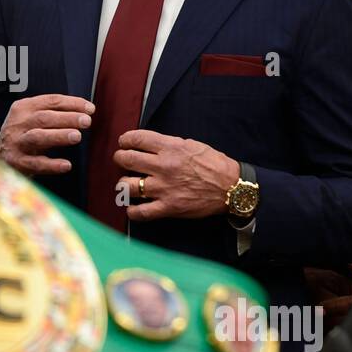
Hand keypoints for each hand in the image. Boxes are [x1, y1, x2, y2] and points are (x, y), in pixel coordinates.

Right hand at [0, 94, 93, 176]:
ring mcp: (16, 143)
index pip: (50, 101)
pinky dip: (51, 165)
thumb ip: (53, 113)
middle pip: (44, 118)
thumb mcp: (31, 118)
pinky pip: (35, 164)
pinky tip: (66, 165)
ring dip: (58, 136)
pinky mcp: (17, 162)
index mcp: (24, 107)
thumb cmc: (23, 134)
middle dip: (67, 118)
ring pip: (38, 137)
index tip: (90, 109)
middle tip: (86, 121)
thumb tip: (86, 112)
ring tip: (77, 136)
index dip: (72, 103)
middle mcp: (18, 123)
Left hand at [114, 129, 238, 220]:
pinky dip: (132, 211)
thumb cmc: (214, 164)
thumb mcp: (192, 145)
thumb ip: (169, 145)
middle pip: (127, 160)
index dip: (125, 140)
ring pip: (127, 186)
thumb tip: (149, 145)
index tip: (124, 142)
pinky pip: (141, 212)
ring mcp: (164, 188)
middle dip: (120, 158)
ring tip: (126, 183)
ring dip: (122, 184)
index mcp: (170, 148)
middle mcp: (164, 167)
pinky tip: (132, 207)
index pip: (136, 138)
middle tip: (122, 160)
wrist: (231, 187)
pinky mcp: (168, 207)